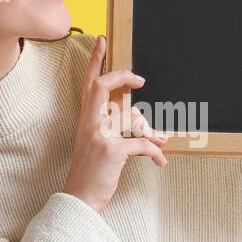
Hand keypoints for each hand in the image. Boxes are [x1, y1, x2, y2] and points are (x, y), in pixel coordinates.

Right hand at [61, 34, 167, 212]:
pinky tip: (161, 162)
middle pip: (102, 87)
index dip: (95, 62)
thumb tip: (147, 127)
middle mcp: (89, 124)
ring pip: (131, 118)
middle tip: (141, 79)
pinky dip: (155, 153)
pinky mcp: (112, 151)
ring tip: (162, 141)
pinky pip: (142, 144)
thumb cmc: (92, 174)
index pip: (88, 84)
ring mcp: (99, 136)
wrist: (80, 199)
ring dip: (151, 130)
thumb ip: (117, 131)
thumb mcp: (99, 147)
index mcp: (85, 121)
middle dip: (122, 76)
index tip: (103, 42)